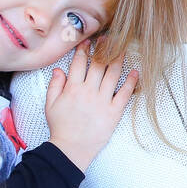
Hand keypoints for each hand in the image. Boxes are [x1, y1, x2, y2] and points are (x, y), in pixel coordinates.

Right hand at [45, 41, 138, 172]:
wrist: (71, 148)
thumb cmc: (61, 127)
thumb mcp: (51, 105)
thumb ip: (54, 86)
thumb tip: (59, 70)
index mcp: (72, 88)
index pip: (79, 63)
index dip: (84, 50)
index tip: (88, 41)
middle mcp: (89, 91)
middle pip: (98, 65)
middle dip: (103, 49)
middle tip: (108, 39)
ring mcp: (102, 101)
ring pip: (113, 75)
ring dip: (118, 60)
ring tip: (123, 49)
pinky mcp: (114, 112)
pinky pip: (124, 94)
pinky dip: (131, 82)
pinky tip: (136, 72)